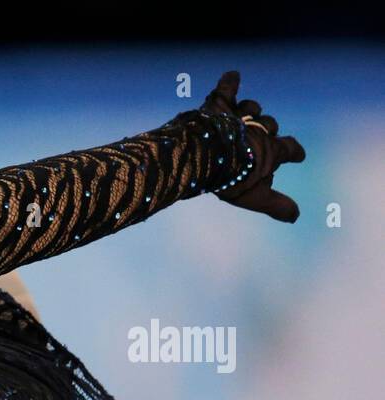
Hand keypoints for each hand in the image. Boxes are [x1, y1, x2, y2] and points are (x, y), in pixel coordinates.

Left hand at [201, 70, 305, 222]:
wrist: (206, 155)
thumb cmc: (232, 178)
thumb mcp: (255, 196)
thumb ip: (276, 204)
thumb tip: (296, 216)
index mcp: (270, 150)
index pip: (289, 149)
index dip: (295, 152)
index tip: (299, 155)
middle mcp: (257, 129)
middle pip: (268, 126)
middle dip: (266, 130)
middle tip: (260, 137)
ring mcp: (238, 116)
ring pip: (250, 108)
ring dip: (250, 110)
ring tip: (245, 113)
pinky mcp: (218, 106)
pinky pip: (225, 90)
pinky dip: (229, 82)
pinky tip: (232, 75)